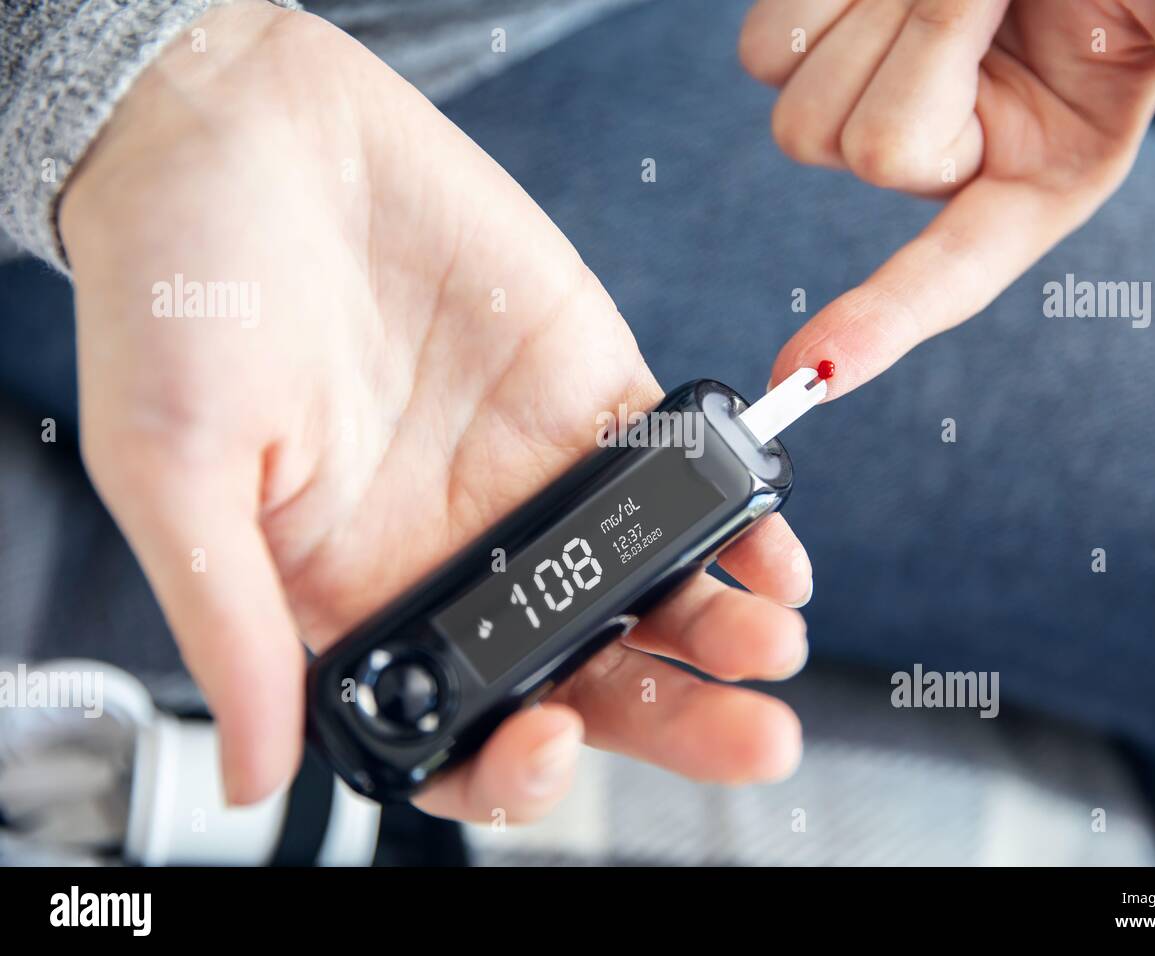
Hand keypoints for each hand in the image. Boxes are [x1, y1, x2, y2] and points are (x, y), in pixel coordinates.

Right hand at [60, 0, 808, 817]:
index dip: (514, 765)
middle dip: (674, 717)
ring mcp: (534, 477)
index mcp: (360, 596)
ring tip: (768, 646)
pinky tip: (769, 547)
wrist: (242, 133)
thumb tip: (252, 774)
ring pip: (647, 588)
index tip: (554, 741)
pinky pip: (675, 473)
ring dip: (718, 628)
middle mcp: (460, 552)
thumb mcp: (174, 470)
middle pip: (583, 674)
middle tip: (751, 735)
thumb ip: (231, 627)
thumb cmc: (175, 290)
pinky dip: (731, 512)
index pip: (457, 726)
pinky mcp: (588, 393)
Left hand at [739, 0, 1154, 396]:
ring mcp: (867, 106)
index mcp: (1032, 174)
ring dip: (875, 17)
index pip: (949, 276)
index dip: (881, 325)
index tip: (805, 376)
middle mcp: (945, 153)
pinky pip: (767, 55)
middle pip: (866, 154)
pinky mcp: (809, 52)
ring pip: (801, 119)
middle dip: (927, 42)